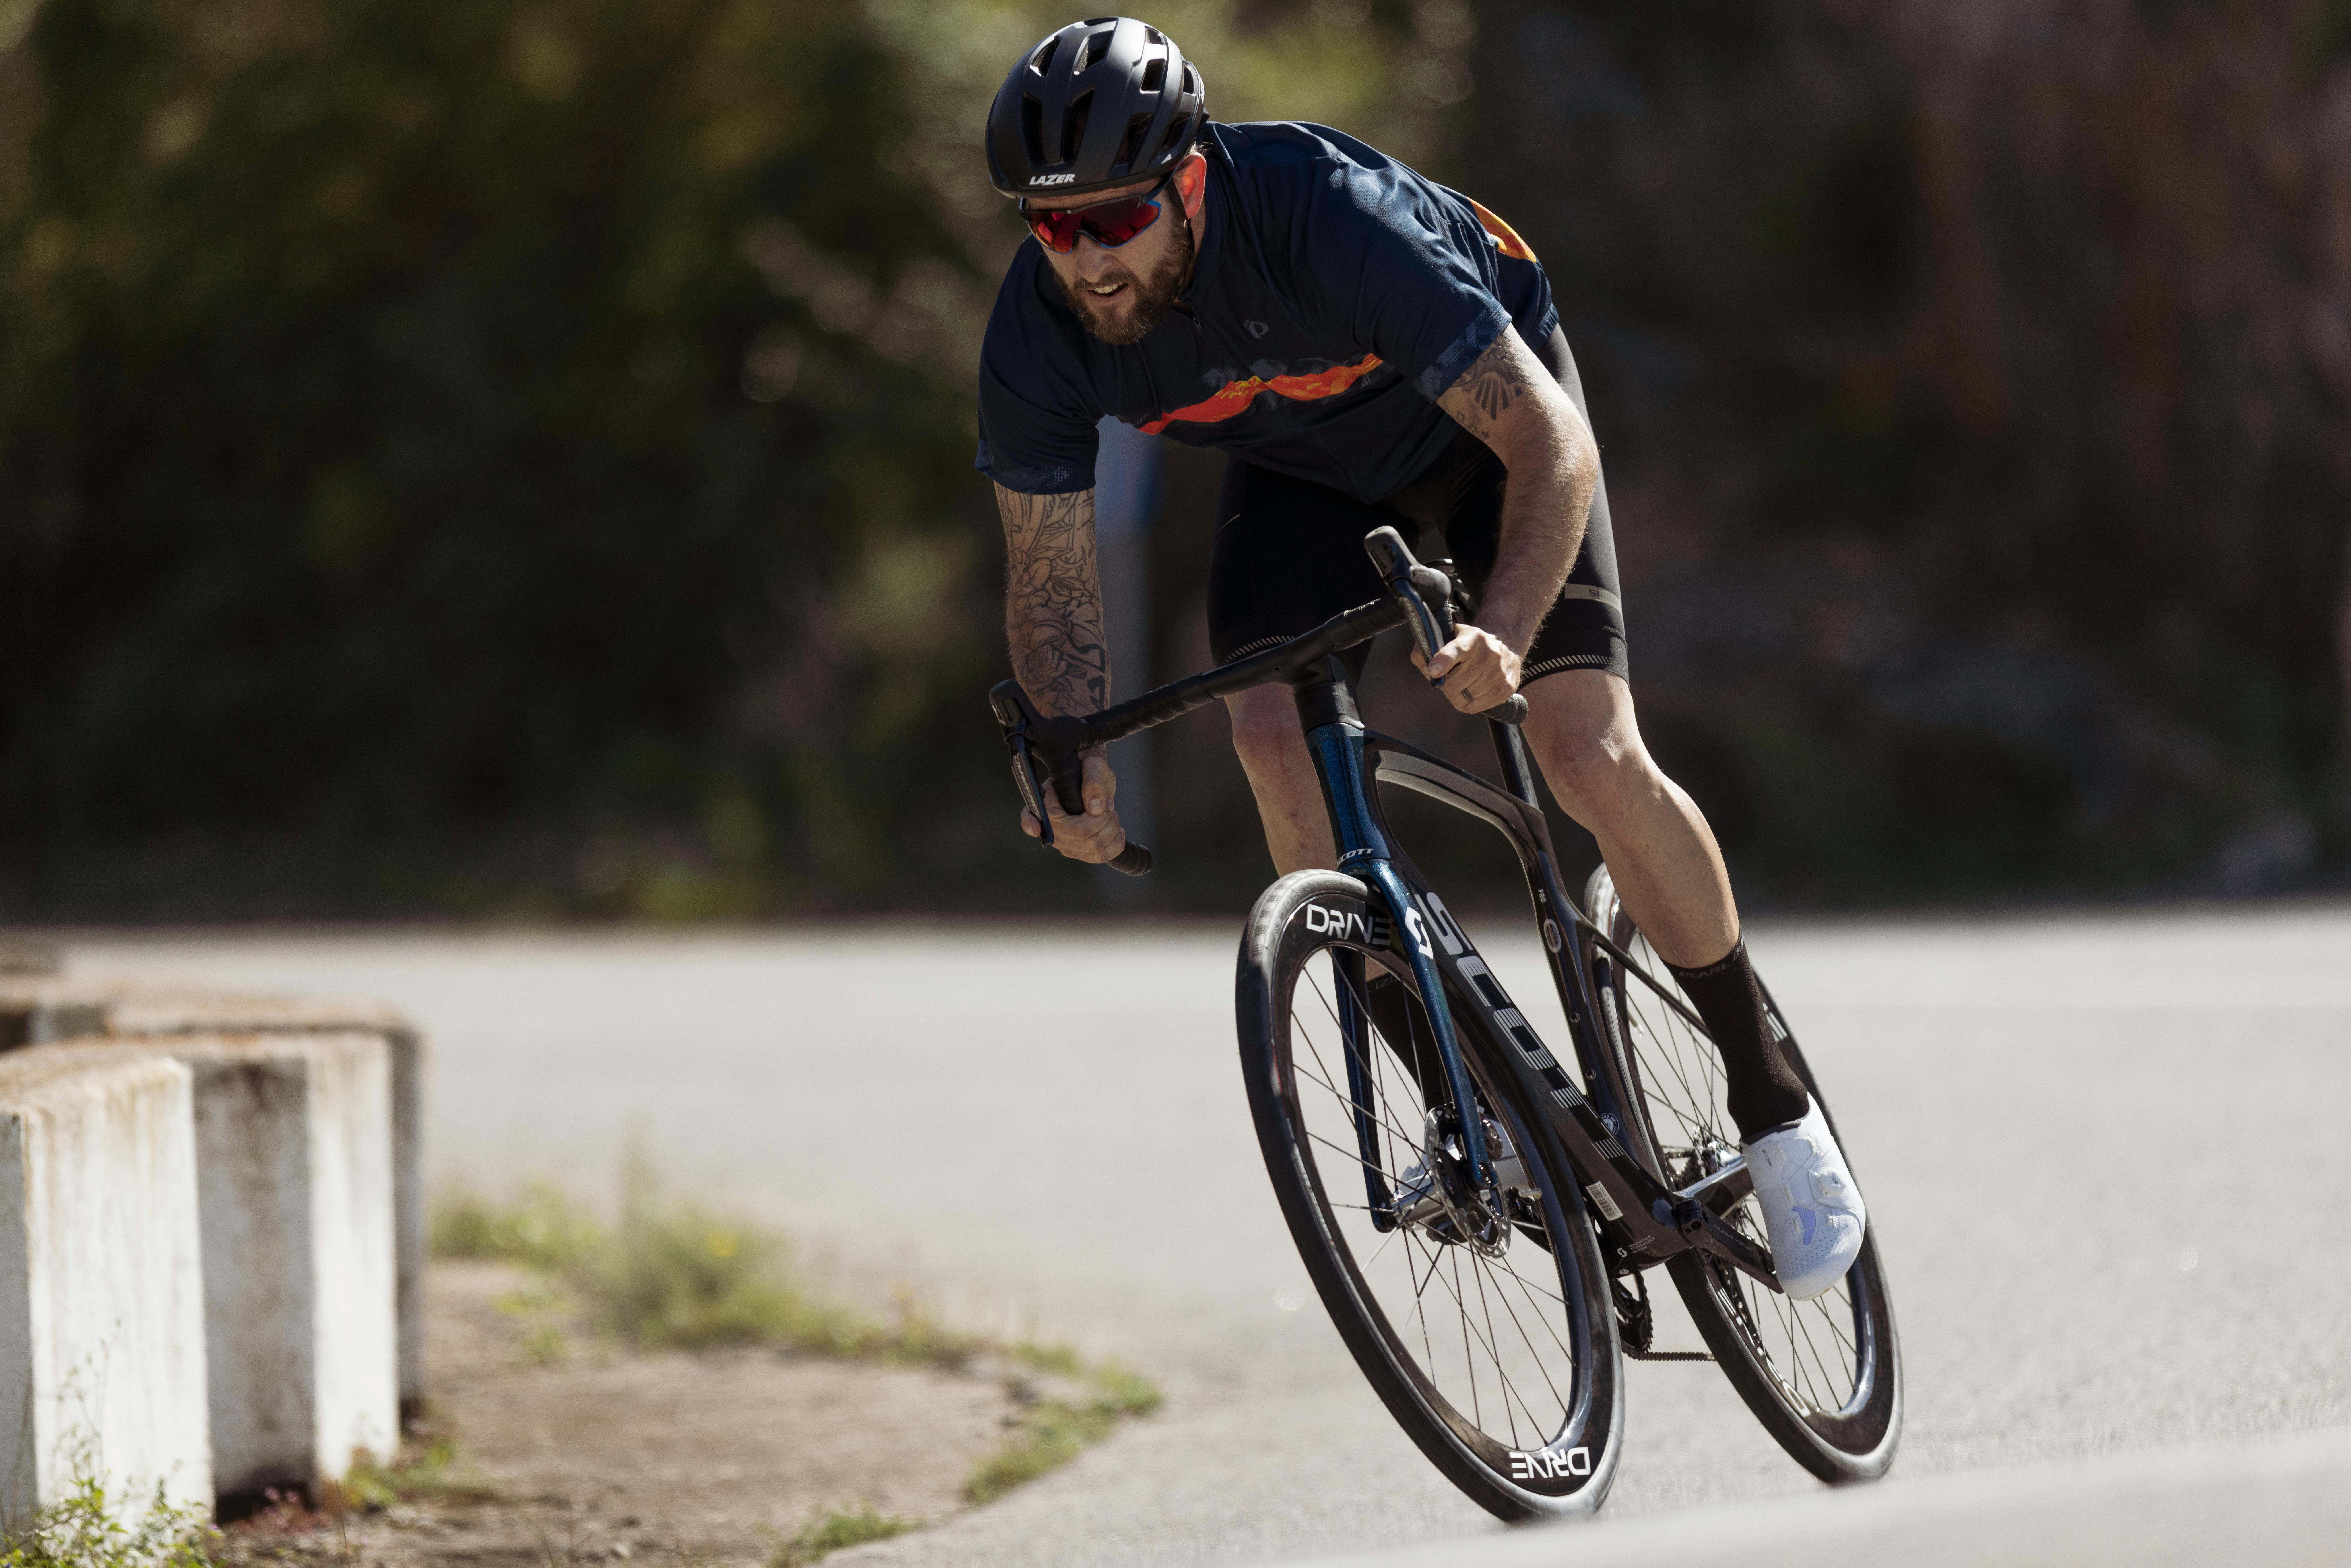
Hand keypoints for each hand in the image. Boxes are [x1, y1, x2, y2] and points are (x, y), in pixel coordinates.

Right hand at [1019, 747, 1127, 863]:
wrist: (1094, 782)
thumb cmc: (1087, 773)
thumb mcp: (1091, 766)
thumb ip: (1092, 782)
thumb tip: (1095, 808)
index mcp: (1045, 805)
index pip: (1035, 818)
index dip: (1030, 825)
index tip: (1034, 828)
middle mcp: (1051, 829)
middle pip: (1083, 837)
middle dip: (1104, 820)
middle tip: (1108, 803)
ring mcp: (1065, 844)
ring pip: (1095, 848)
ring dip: (1112, 829)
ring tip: (1112, 813)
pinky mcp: (1080, 852)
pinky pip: (1101, 857)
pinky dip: (1116, 844)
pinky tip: (1117, 831)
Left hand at [1412, 623, 1523, 713]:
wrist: (1506, 646)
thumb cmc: (1471, 645)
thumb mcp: (1452, 636)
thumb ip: (1431, 648)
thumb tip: (1426, 668)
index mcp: (1472, 638)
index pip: (1457, 650)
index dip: (1443, 662)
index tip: (1433, 671)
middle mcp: (1489, 654)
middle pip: (1454, 684)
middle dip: (1445, 686)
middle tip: (1447, 680)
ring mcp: (1499, 672)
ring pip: (1464, 698)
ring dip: (1455, 696)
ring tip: (1459, 687)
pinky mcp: (1506, 689)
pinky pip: (1475, 707)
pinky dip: (1467, 704)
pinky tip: (1469, 694)